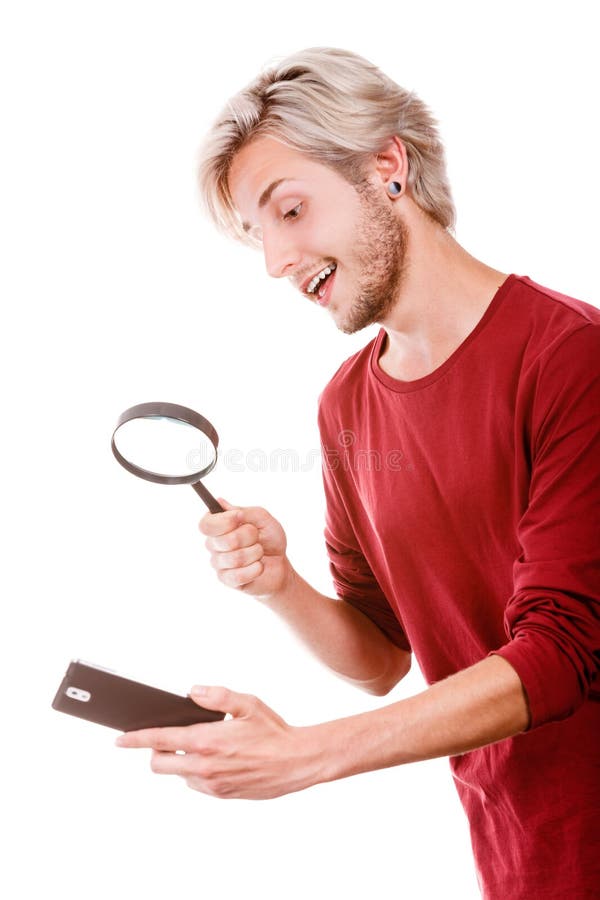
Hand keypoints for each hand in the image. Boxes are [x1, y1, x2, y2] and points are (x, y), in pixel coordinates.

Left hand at [115, 686, 321, 799]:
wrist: (297, 762)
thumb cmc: (274, 731)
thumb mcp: (247, 703)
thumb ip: (216, 696)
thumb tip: (192, 692)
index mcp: (206, 741)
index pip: (159, 740)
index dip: (135, 740)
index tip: (119, 740)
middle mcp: (204, 766)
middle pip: (159, 764)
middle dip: (156, 752)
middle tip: (170, 738)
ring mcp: (212, 784)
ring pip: (179, 775)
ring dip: (181, 761)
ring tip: (205, 745)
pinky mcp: (221, 794)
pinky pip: (197, 784)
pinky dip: (197, 771)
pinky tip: (218, 758)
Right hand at [200, 500, 290, 598]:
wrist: (280, 564)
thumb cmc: (269, 539)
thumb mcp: (263, 519)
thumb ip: (244, 511)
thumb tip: (221, 502)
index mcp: (218, 526)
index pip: (206, 524)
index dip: (224, 521)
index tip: (240, 517)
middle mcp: (213, 544)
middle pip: (224, 540)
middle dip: (249, 537)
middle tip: (257, 537)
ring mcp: (218, 563)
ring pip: (235, 558)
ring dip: (256, 553)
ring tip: (259, 552)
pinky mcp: (226, 579)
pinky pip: (239, 575)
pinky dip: (256, 569)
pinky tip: (259, 566)